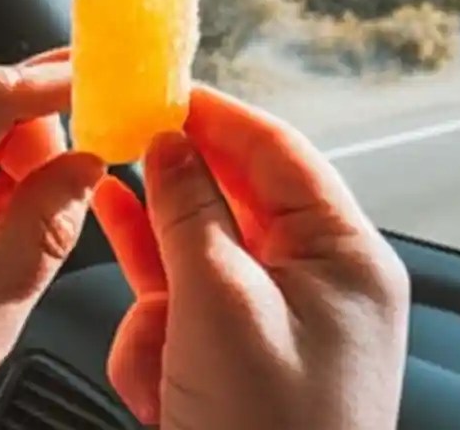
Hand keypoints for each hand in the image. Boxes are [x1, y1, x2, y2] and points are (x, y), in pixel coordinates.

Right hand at [95, 86, 409, 428]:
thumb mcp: (221, 308)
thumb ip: (190, 217)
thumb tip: (167, 147)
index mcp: (344, 258)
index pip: (277, 153)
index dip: (215, 115)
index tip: (157, 90)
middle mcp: (320, 285)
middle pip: (235, 203)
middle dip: (174, 202)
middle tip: (117, 154)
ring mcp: (279, 328)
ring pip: (201, 261)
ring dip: (157, 277)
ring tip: (116, 244)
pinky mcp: (242, 366)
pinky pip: (190, 321)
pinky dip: (160, 336)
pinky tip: (149, 370)